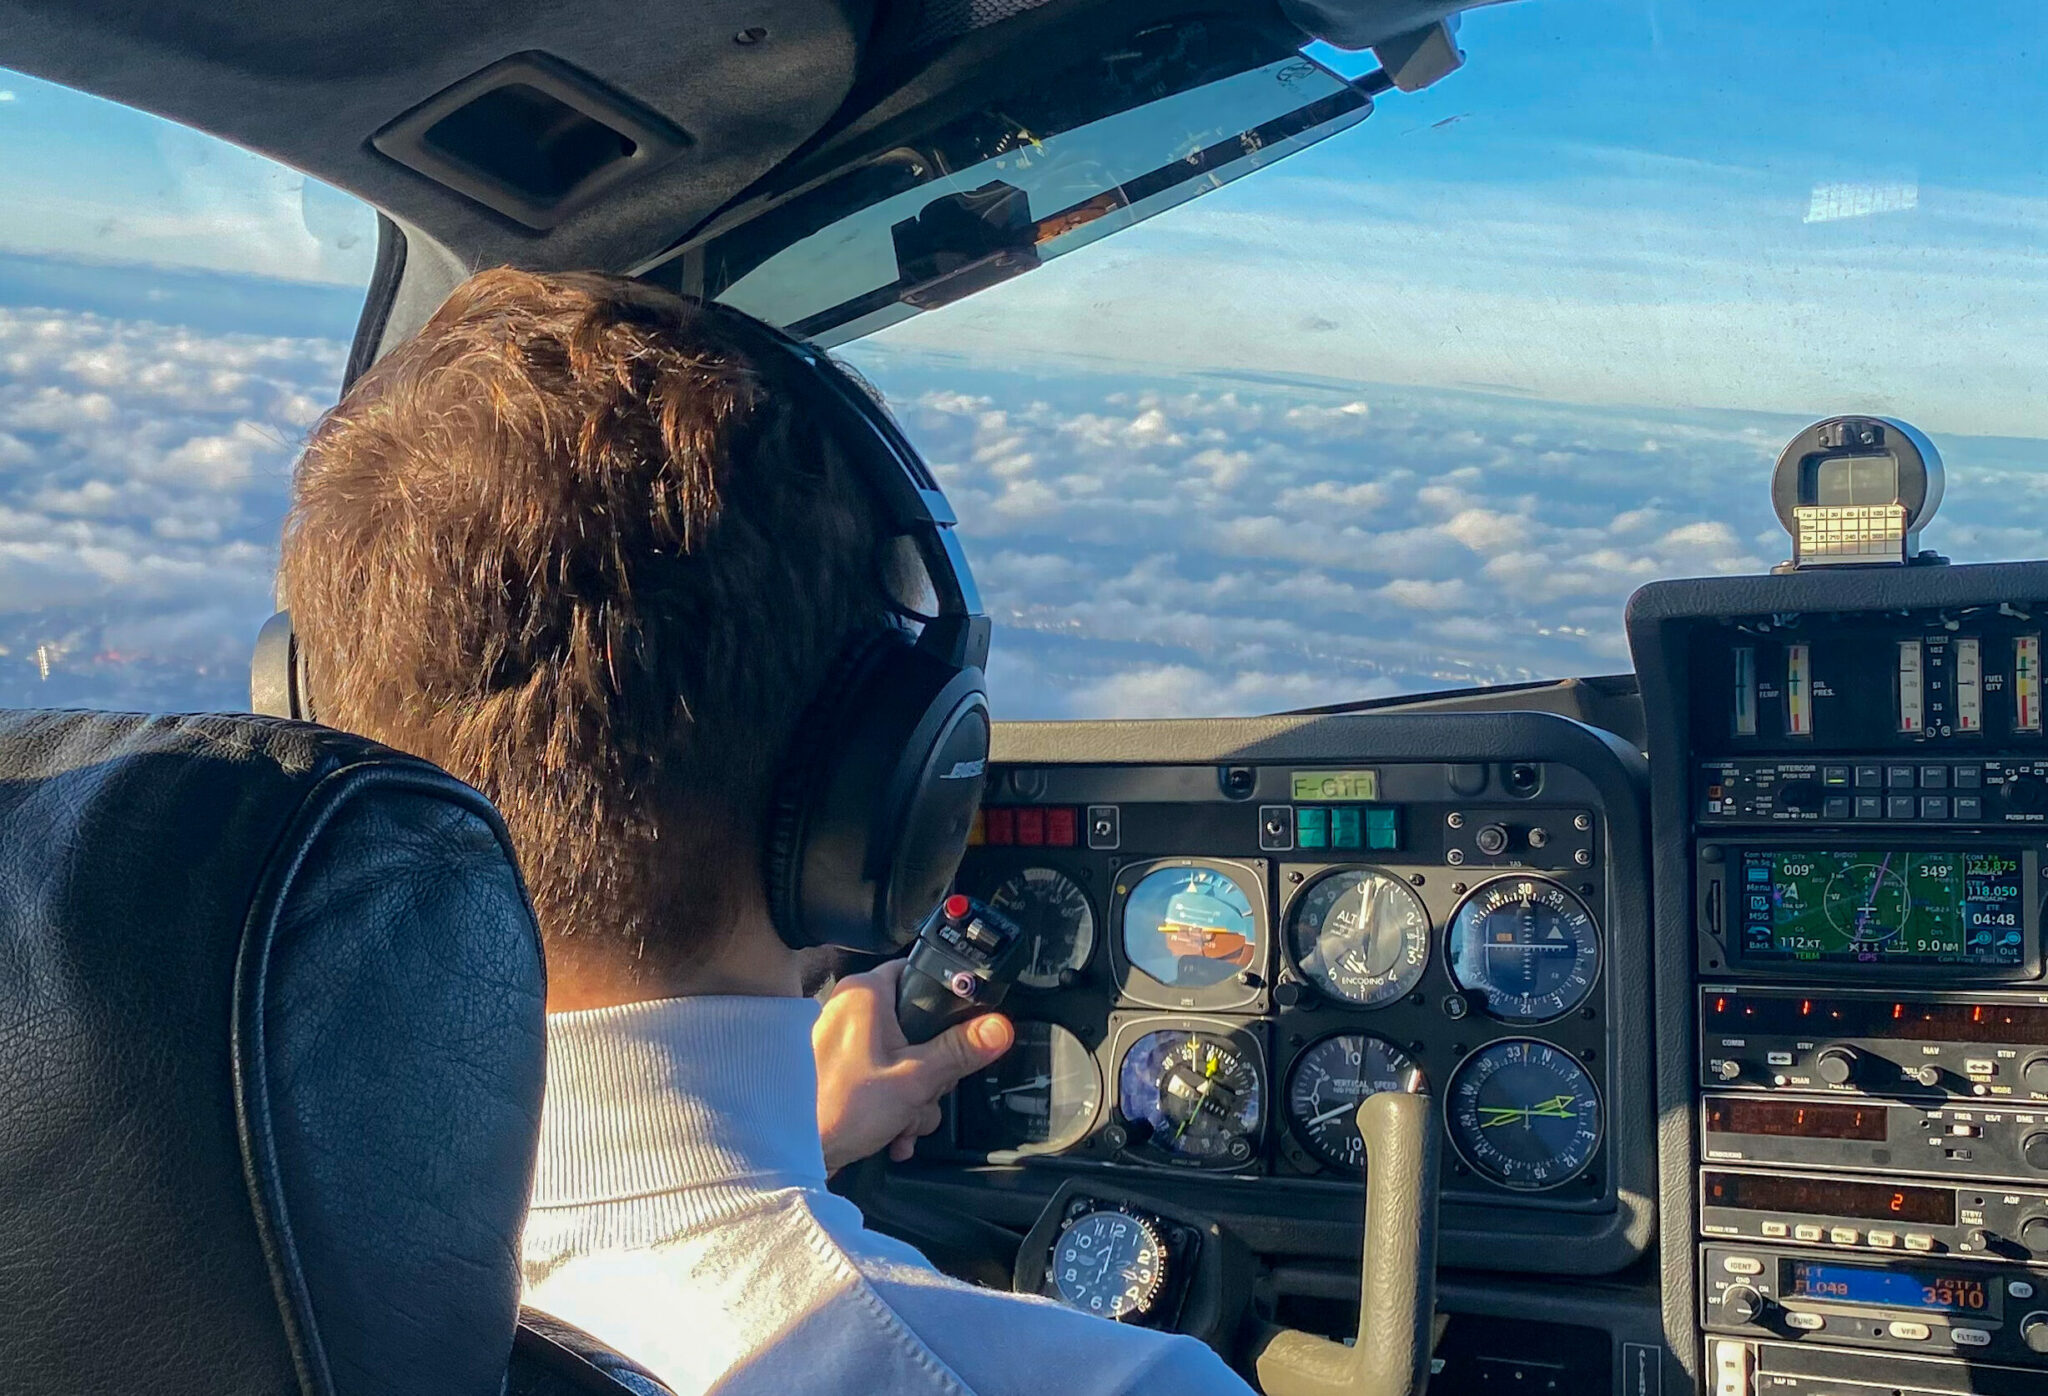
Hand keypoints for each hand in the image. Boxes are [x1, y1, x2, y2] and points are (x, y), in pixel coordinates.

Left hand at [814, 958, 1013, 1171]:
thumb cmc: (837, 1108)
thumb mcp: (914, 1078)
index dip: (947, 1005)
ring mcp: (845, 1043)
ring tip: (900, 1122)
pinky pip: (883, 1080)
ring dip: (914, 1101)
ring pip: (905, 1061)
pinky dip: (892, 1109)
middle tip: (923, 1092)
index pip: (920, 974)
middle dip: (930, 1075)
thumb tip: (999, 1026)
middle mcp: (853, 1010)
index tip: (958, 1035)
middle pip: (919, 1028)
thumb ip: (959, 1051)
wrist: (787, 1152)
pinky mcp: (842, 1073)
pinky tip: (891, 1134)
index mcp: (867, 994)